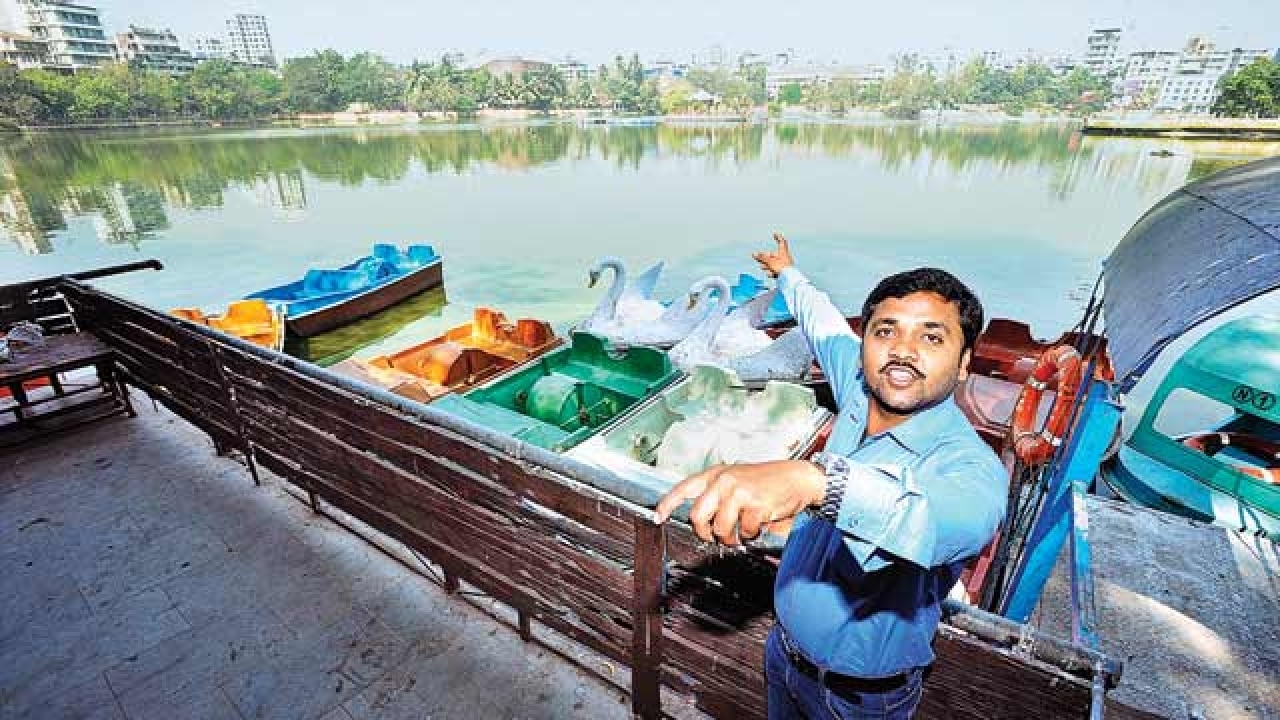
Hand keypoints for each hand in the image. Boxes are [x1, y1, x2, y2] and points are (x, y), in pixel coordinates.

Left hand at [653, 460, 825, 544]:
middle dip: (705, 533)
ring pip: (720, 528)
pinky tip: (757, 525)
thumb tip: (701, 520)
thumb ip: (717, 495)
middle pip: (697, 516)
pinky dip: (751, 535)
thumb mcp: (737, 480)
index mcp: (716, 474)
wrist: (797, 478)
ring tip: (740, 533)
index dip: (668, 504)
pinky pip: (744, 531)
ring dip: (731, 538)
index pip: (683, 488)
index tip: (658, 517)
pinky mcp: (755, 504)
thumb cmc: (766, 482)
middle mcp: (724, 480)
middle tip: (715, 536)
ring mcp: (739, 492)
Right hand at [752, 232, 794, 278]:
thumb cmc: (781, 268)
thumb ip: (761, 258)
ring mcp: (785, 265)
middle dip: (766, 257)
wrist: (789, 279)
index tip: (775, 234)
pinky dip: (772, 271)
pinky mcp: (784, 272)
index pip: (781, 242)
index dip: (778, 237)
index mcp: (783, 251)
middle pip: (774, 255)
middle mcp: (785, 257)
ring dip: (767, 265)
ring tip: (762, 267)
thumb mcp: (769, 261)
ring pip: (774, 263)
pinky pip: (776, 270)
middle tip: (759, 257)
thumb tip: (754, 254)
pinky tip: (771, 274)